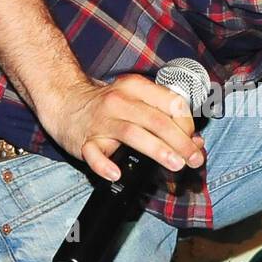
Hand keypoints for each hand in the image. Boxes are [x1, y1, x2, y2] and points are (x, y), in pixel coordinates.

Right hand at [40, 73, 203, 183]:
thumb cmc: (109, 106)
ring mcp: (100, 121)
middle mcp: (119, 101)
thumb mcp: (137, 102)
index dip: (187, 123)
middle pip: (156, 120)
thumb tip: (196, 141)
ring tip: (175, 164)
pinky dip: (104, 165)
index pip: (170, 102)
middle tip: (195, 159)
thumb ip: (166, 118)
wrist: (65, 103)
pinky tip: (116, 174)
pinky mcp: (84, 141)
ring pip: (132, 134)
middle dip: (180, 141)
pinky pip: (93, 154)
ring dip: (157, 150)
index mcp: (135, 87)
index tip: (193, 140)